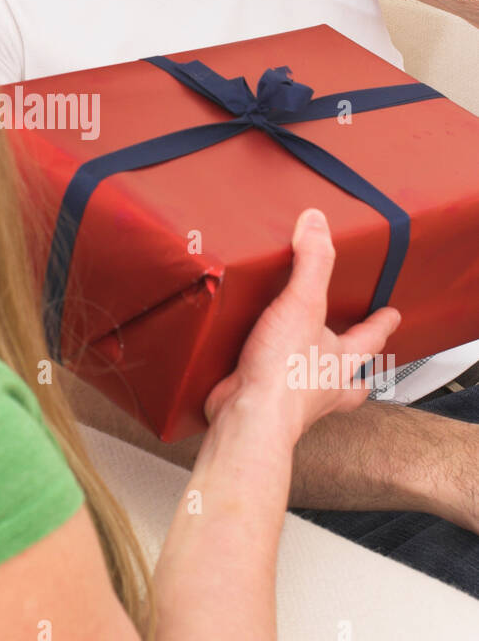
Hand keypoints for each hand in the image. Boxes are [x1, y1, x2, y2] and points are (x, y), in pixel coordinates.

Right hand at [203, 208, 400, 444]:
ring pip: (314, 390)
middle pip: (351, 379)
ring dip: (312, 378)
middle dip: (355, 370)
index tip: (391, 315)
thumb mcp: (303, 304)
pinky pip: (270, 389)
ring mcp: (293, 399)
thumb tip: (317, 222)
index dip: (381, 324)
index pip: (370, 339)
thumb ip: (312, 262)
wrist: (249, 417)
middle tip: (357, 361)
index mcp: (342, 362)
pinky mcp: (261, 402)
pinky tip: (248, 365)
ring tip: (300, 359)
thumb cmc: (284, 374)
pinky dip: (265, 379)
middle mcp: (323, 386)